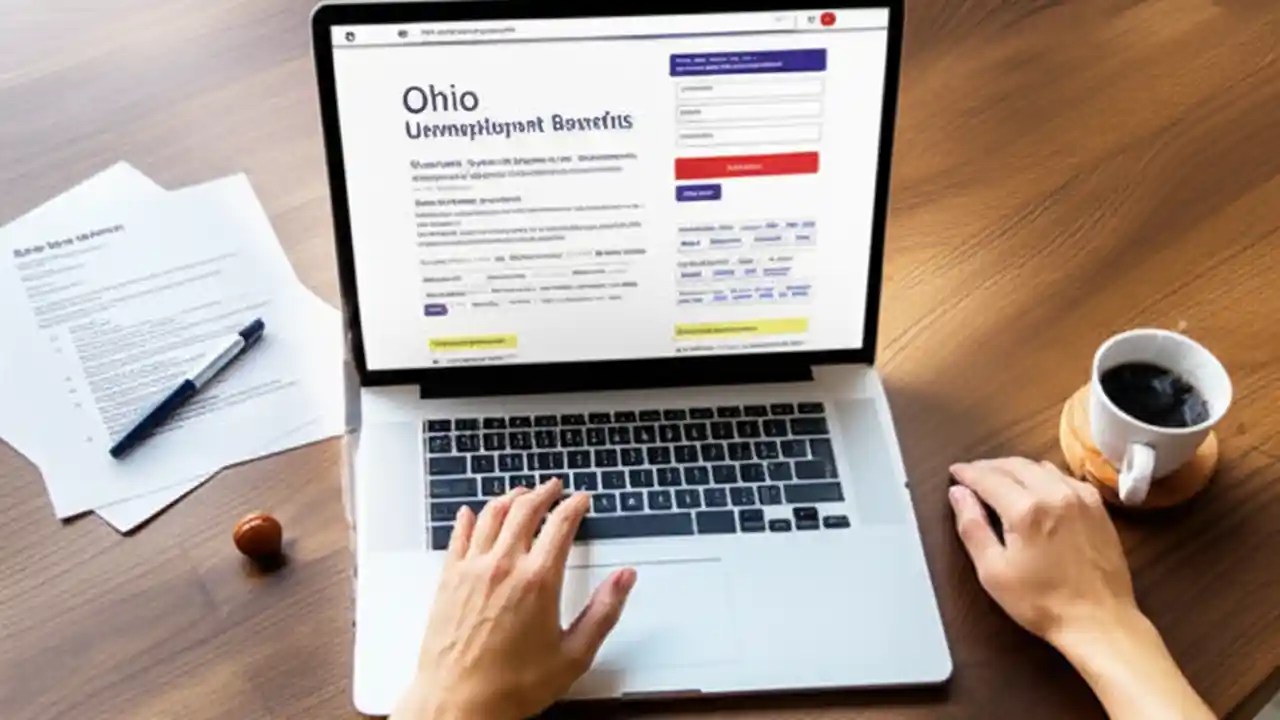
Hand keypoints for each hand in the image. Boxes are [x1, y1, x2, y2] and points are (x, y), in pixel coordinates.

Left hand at [393, 479, 636, 719]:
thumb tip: (625, 579)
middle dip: (543, 492)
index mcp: (538, 580)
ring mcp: (472, 570)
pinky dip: (468, 518)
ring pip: (491, 515)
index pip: (561, 524)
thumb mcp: (573, 655)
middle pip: (525, 509)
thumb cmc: (511, 687)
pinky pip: (458, 536)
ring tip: (520, 493)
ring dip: (509, 498)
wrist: (458, 704)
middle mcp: (503, 566)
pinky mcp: (447, 580)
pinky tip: (470, 513)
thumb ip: (604, 612)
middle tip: (553, 487)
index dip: (575, 505)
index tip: (581, 500)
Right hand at [948, 457, 1133, 642]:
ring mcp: (1081, 497)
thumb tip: (958, 492)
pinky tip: (1036, 488)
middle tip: (972, 474)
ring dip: (1016, 468)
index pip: (988, 477)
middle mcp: (1055, 493)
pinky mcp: (1098, 507)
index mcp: (1026, 509)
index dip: (967, 473)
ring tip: (1000, 479)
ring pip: (1041, 466)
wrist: (1099, 621)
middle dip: (989, 466)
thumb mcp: (993, 571)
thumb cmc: (1040, 602)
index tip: (954, 472)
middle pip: (1015, 465)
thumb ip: (972, 526)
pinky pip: (1064, 477)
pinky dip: (1043, 475)